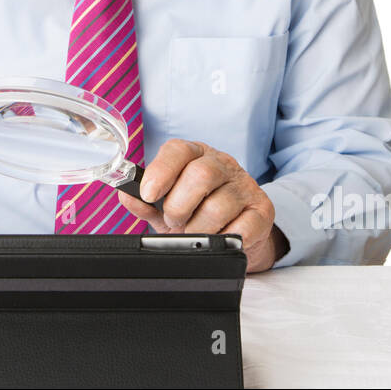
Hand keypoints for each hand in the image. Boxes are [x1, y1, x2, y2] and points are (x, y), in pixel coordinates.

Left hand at [117, 139, 287, 272]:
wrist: (237, 230)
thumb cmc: (196, 212)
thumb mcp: (166, 206)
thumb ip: (144, 202)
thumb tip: (127, 195)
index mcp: (195, 155)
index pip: (178, 150)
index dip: (162, 171)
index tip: (149, 194)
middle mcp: (222, 164)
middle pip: (202, 174)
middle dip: (179, 206)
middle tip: (174, 222)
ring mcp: (245, 186)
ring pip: (220, 204)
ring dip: (199, 228)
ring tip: (194, 234)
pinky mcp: (263, 210)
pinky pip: (243, 226)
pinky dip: (224, 238)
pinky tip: (218, 239)